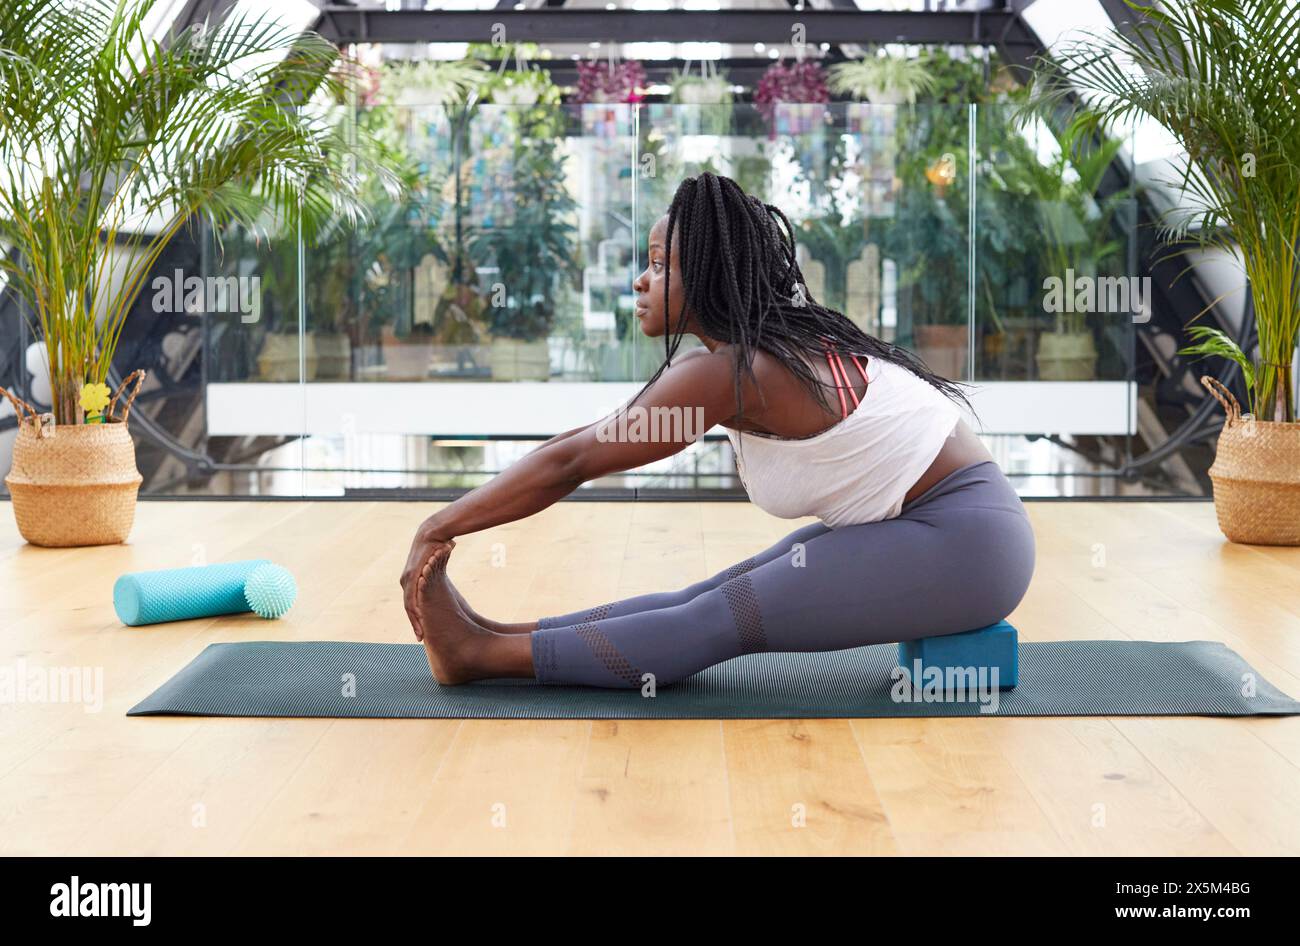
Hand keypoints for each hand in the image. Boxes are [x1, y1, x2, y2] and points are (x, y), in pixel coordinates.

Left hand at [400, 525, 455, 640]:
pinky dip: (415, 611)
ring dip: (414, 621)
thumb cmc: (437, 544)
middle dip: (415, 624)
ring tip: (421, 635)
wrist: (433, 532)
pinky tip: (420, 621)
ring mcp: (407, 579)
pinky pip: (411, 598)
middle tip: (420, 639)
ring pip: (408, 606)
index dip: (417, 617)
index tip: (423, 630)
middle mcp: (406, 581)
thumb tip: (447, 562)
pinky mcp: (411, 577)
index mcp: (411, 580)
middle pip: (408, 608)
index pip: (412, 603)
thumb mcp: (438, 561)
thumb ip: (439, 567)